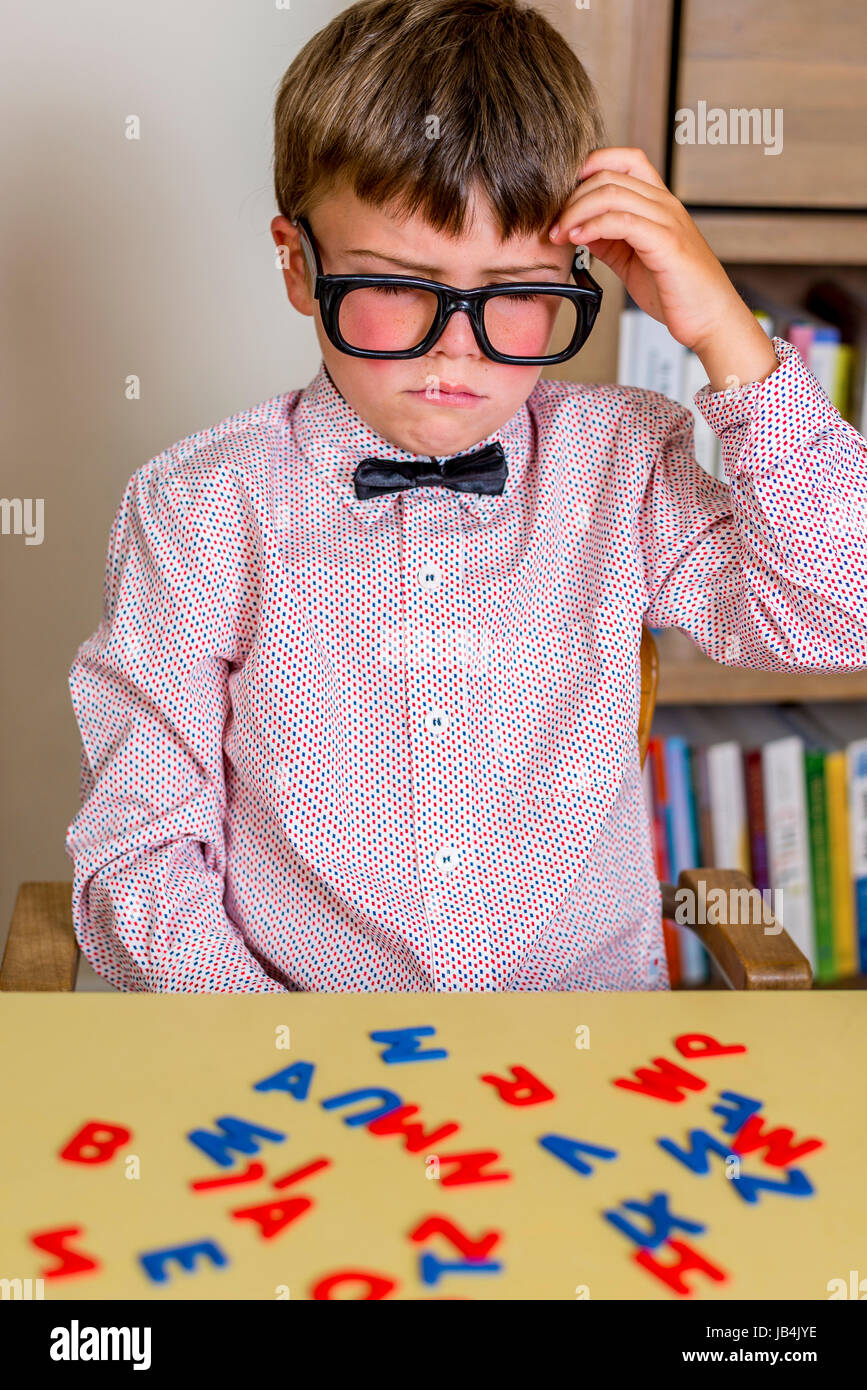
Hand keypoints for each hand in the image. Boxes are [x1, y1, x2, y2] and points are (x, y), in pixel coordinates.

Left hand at [549, 147, 777, 390]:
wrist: (711, 320)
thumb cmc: (677, 293)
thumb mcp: (633, 262)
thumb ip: (609, 242)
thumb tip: (579, 229)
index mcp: (659, 204)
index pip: (625, 159)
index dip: (591, 165)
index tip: (564, 194)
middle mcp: (665, 204)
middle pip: (610, 174)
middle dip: (572, 197)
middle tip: (553, 224)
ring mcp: (667, 221)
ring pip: (612, 192)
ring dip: (576, 211)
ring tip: (560, 233)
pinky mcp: (666, 243)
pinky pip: (622, 220)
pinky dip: (593, 226)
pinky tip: (578, 239)